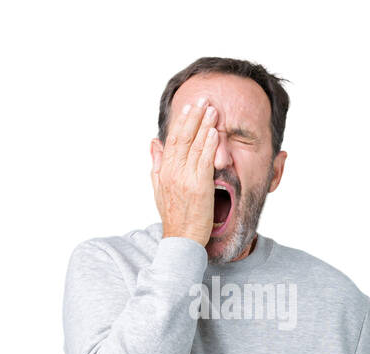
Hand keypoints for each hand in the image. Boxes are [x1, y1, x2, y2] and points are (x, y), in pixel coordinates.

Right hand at [151, 96, 217, 245]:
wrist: (181, 238)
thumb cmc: (174, 215)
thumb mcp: (159, 188)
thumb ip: (157, 163)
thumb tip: (153, 142)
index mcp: (163, 171)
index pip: (172, 140)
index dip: (182, 122)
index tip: (190, 107)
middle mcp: (172, 172)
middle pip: (182, 138)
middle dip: (194, 117)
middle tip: (204, 99)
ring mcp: (185, 179)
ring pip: (194, 146)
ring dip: (204, 125)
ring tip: (213, 109)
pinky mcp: (199, 186)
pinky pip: (204, 160)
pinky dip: (209, 145)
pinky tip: (215, 132)